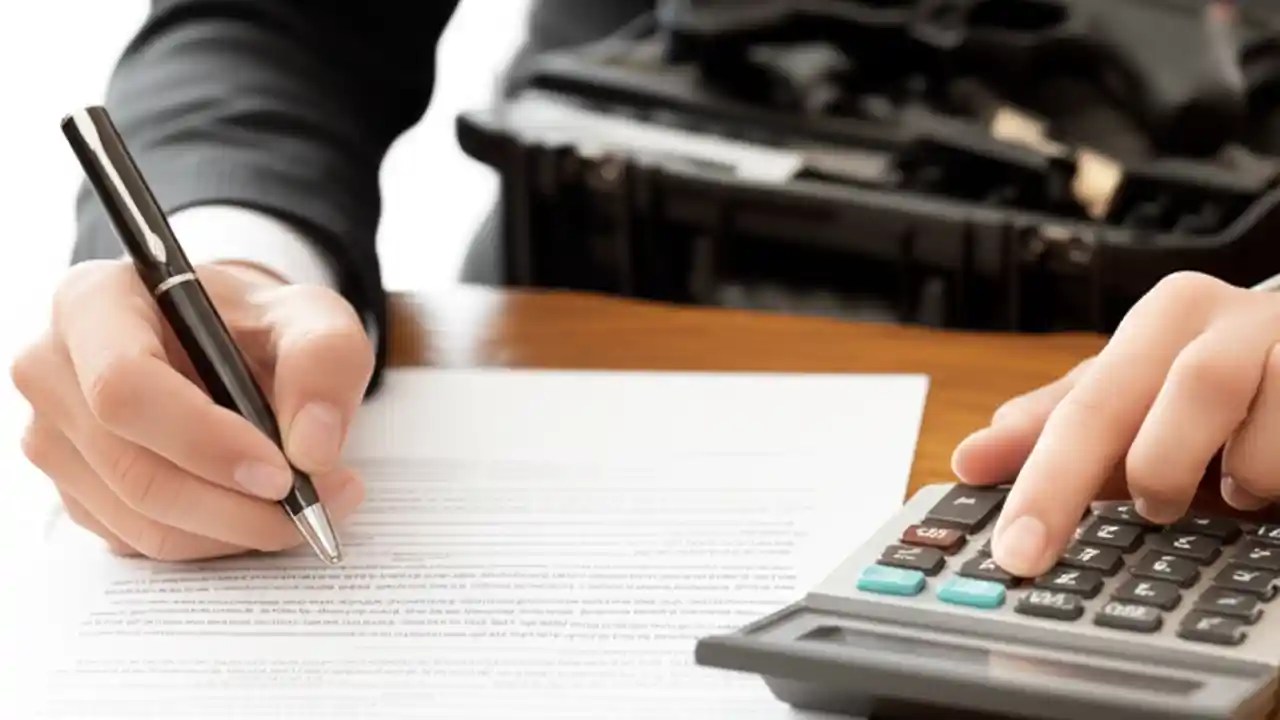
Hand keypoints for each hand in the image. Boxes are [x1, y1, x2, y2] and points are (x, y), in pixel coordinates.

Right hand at [12, 260, 372, 560]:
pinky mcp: (79, 493)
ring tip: (312, 504)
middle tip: (316, 504)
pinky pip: (147, 542)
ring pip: (142, 520)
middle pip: (133, 468)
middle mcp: (54, 372)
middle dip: (235, 504)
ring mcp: (56, 440)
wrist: (232, 349)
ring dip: (237, 530)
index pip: (124, 385)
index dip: (203, 440)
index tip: (280, 472)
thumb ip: (325, 360)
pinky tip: (264, 511)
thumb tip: (313, 448)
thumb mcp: (311, 315)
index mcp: (94, 303)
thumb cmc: (257, 324)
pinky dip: (218, 541)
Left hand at [952, 271, 1279, 576]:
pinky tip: (1272, 474)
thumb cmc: (1224, 383)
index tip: (1018, 551)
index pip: (1087, 406)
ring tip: (1230, 483)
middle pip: (1177, 399)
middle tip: (1153, 511)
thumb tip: (971, 458)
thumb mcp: (1139, 395)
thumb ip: (1057, 425)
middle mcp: (1229, 317)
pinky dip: (1276, 479)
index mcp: (1165, 317)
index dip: (1047, 485)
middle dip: (1154, 475)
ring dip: (1236, 478)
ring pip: (1250, 442)